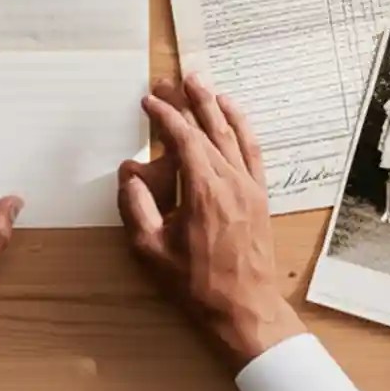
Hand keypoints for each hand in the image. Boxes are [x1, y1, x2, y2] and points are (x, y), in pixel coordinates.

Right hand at [118, 74, 305, 371]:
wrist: (245, 309)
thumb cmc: (196, 285)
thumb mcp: (152, 250)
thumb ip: (136, 207)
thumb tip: (130, 174)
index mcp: (203, 189)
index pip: (182, 138)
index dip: (164, 115)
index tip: (148, 101)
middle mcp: (230, 180)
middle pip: (208, 127)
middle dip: (187, 101)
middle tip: (169, 81)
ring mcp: (249, 186)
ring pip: (232, 133)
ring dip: (215, 105)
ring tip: (200, 83)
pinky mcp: (260, 195)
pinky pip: (253, 150)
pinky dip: (243, 126)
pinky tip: (233, 112)